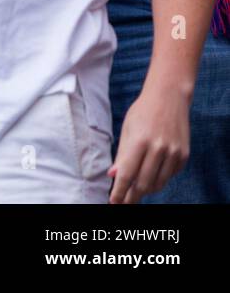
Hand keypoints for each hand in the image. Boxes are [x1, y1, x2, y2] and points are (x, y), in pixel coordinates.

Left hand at [109, 87, 190, 202]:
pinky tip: (152, 174)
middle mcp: (159, 149)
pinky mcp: (184, 155)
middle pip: (144, 183)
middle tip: (124, 201)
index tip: (114, 202)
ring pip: (158, 183)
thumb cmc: (142, 112)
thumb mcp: (127, 130)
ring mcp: (174, 153)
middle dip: (132, 196)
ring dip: (146, 189)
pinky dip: (159, 178)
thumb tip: (114, 176)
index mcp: (140, 141)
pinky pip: (169, 175)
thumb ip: (122, 155)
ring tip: (136, 190)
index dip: (120, 191)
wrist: (169, 97)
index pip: (127, 174)